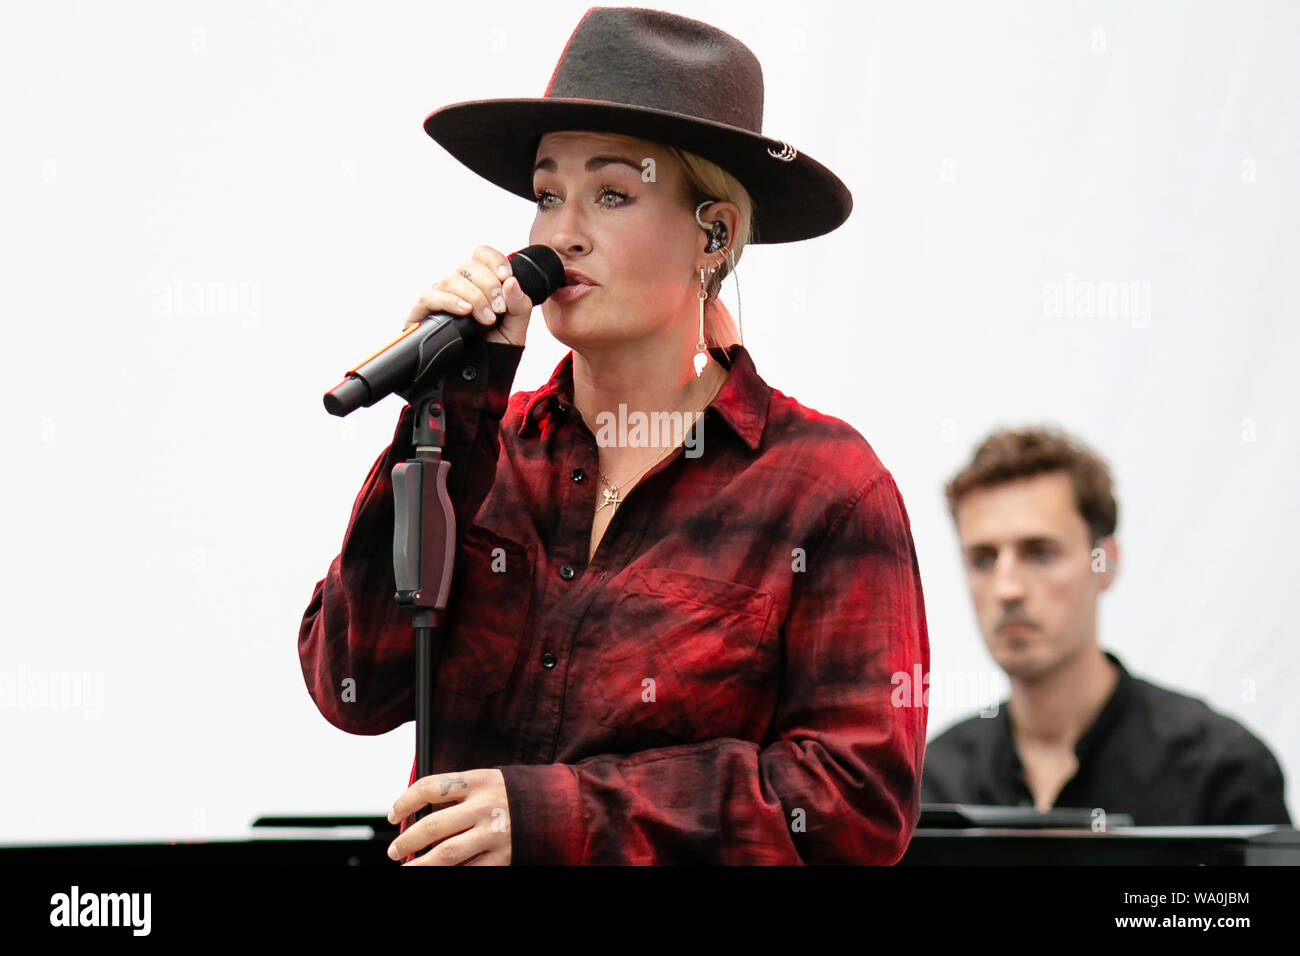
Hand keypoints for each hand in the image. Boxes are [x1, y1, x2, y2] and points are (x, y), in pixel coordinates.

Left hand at [386, 768, 511, 865]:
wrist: (559, 806)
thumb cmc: (513, 794)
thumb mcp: (488, 782)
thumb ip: (458, 795)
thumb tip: (418, 817)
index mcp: (480, 780)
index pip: (430, 787)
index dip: (405, 801)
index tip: (393, 815)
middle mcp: (486, 806)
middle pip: (434, 825)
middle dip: (407, 841)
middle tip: (394, 850)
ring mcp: (496, 833)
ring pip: (447, 854)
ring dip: (421, 865)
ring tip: (407, 869)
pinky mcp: (504, 857)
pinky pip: (471, 870)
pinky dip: (452, 874)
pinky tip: (440, 873)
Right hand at [402, 245, 534, 346]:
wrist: (478, 378)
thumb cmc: (494, 350)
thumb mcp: (516, 329)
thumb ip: (520, 305)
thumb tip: (512, 281)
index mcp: (480, 283)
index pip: (482, 255)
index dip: (494, 261)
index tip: (506, 277)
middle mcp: (459, 286)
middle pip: (468, 266)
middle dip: (489, 286)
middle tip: (499, 309)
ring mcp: (440, 297)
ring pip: (451, 280)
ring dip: (474, 297)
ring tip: (486, 319)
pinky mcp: (423, 313)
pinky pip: (430, 297)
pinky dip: (449, 301)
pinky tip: (464, 311)